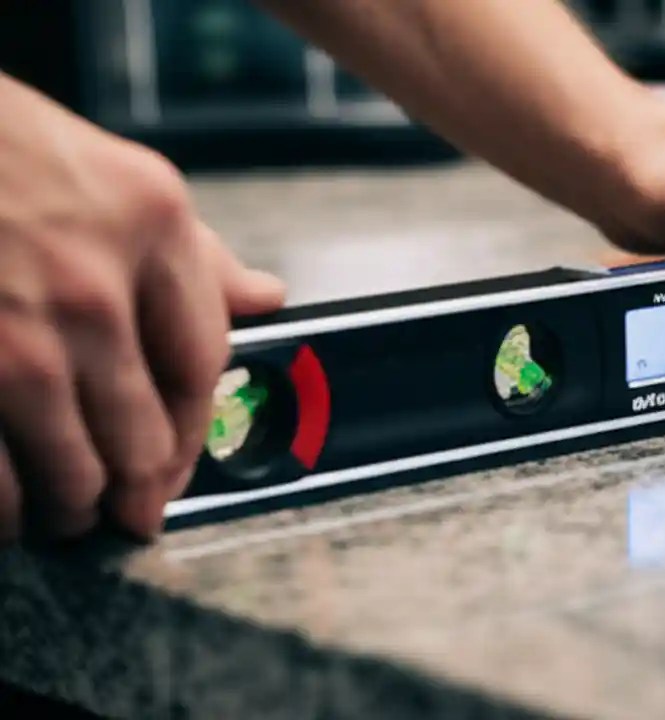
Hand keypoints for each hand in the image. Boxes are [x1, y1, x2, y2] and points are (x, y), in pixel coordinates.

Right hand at [0, 76, 285, 544]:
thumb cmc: (3, 148)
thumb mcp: (118, 176)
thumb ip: (194, 250)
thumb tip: (265, 298)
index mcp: (152, 230)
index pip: (203, 367)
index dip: (193, 439)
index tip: (176, 471)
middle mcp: (92, 288)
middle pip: (143, 439)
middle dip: (135, 493)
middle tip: (125, 512)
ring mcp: (15, 336)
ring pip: (71, 475)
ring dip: (70, 512)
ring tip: (61, 516)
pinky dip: (5, 513)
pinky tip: (6, 512)